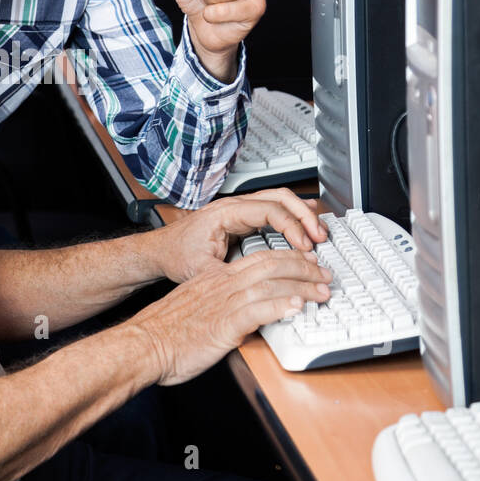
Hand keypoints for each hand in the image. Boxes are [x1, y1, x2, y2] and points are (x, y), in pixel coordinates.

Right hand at [133, 249, 331, 386]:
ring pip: (270, 284)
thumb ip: (221, 303)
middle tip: (325, 274)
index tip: (307, 262)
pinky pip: (257, 311)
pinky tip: (297, 307)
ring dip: (302, 286)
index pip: (259, 258)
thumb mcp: (196, 308)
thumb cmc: (165, 333)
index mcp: (215, 278)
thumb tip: (244, 310)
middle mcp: (222, 285)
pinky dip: (280, 306)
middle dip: (304, 268)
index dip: (288, 258)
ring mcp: (223, 303)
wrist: (142, 345)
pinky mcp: (223, 325)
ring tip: (322, 291)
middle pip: (271, 265)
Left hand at [147, 188, 327, 282]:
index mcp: (224, 213)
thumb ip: (228, 275)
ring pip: (278, 200)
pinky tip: (304, 226)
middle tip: (320, 236)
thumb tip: (256, 283)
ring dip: (300, 214)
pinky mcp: (241, 218)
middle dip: (303, 215)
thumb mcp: (201, 271)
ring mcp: (238, 209)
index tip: (305, 245)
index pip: (268, 210)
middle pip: (279, 197)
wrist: (160, 251)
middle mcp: (233, 206)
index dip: (292, 227)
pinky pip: (272, 209)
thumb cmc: (176, 256)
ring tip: (318, 232)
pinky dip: (291, 216)